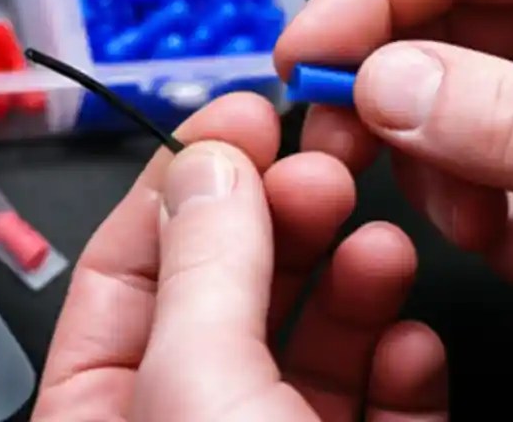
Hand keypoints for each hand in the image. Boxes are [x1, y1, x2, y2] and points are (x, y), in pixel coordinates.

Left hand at [33, 94, 447, 420]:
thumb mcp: (199, 385)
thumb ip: (203, 268)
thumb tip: (208, 167)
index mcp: (100, 414)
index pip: (119, 273)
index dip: (180, 187)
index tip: (242, 120)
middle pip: (226, 295)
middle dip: (279, 221)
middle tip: (325, 167)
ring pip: (310, 345)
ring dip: (353, 284)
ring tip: (380, 246)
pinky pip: (383, 405)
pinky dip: (402, 367)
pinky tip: (412, 342)